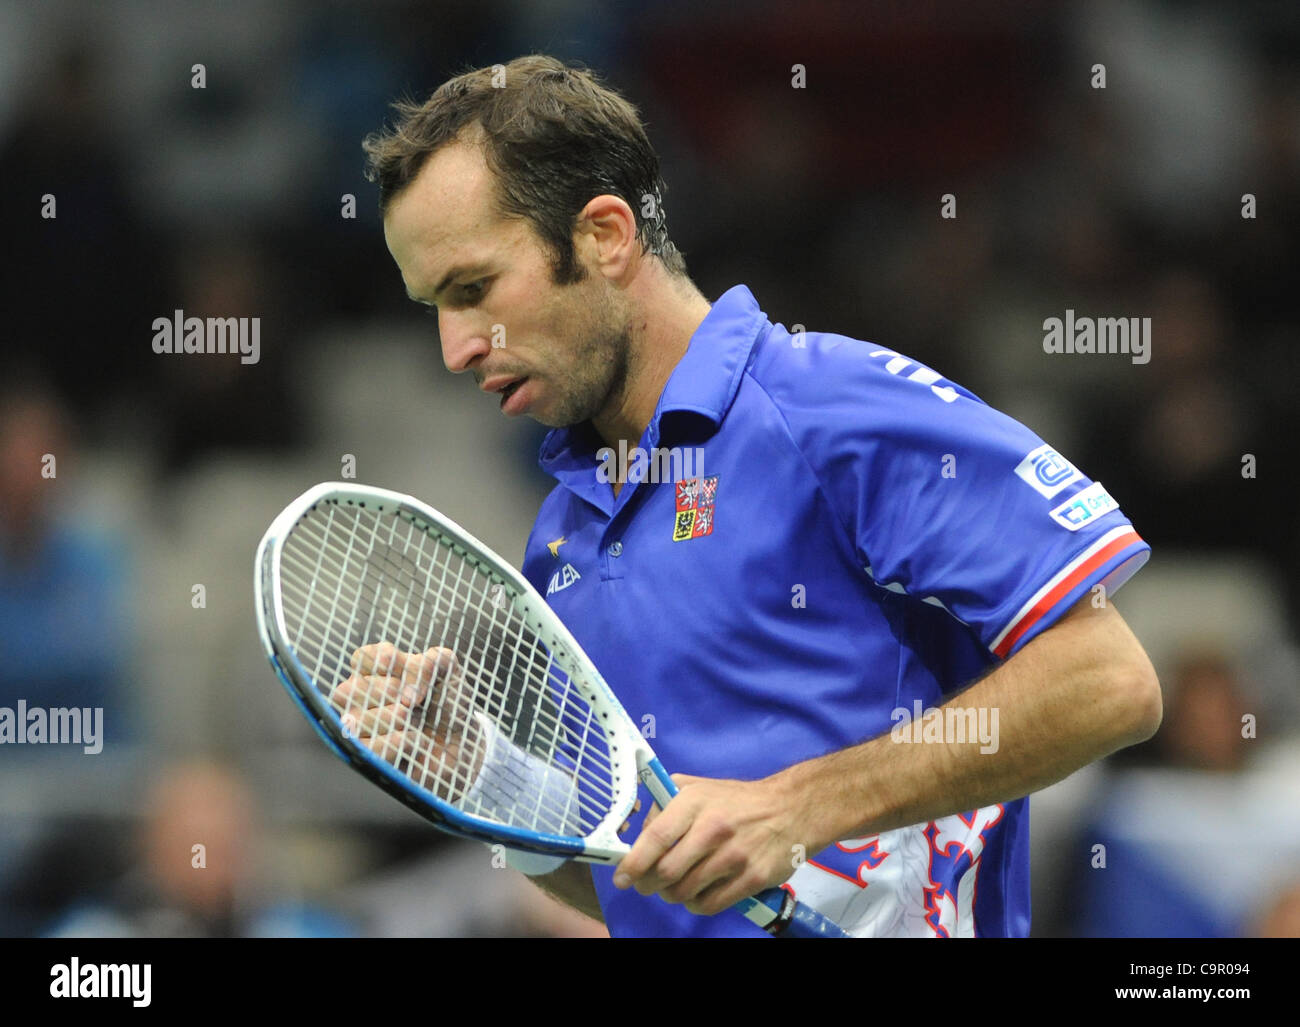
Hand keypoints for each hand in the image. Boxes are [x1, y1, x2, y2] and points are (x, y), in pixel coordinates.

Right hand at [329, 642, 482, 801]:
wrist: (461, 744)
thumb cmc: (448, 704)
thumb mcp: (447, 671)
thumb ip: (431, 661)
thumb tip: (406, 695)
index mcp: (373, 672)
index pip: (361, 658)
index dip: (383, 661)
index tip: (402, 668)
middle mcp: (357, 698)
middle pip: (348, 689)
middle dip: (389, 690)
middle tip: (414, 701)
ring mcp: (357, 729)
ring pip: (354, 719)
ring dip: (396, 718)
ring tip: (416, 722)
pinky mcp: (366, 757)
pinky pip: (368, 747)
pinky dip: (397, 741)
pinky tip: (415, 740)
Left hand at [610, 774, 809, 916]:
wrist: (791, 809)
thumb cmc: (737, 800)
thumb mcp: (699, 787)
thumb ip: (666, 803)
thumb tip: (639, 831)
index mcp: (695, 802)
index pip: (656, 837)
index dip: (633, 862)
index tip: (622, 877)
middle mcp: (713, 829)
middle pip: (667, 872)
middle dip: (649, 884)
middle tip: (647, 885)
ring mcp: (734, 856)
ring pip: (685, 892)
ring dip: (672, 895)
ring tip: (675, 887)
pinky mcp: (752, 878)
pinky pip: (710, 904)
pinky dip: (696, 905)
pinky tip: (698, 894)